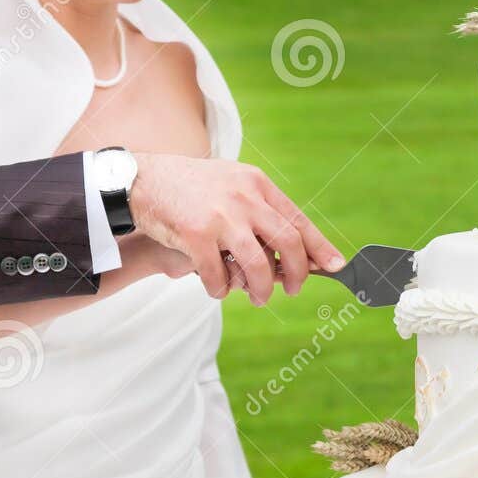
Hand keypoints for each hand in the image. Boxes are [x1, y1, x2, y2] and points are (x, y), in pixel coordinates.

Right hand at [128, 155, 343, 305]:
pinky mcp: (195, 234)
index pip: (298, 220)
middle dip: (297, 274)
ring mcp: (221, 216)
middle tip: (292, 290)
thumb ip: (259, 211)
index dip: (319, 247)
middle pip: (288, 243)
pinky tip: (217, 289)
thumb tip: (291, 248)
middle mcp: (244, 198)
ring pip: (258, 265)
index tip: (335, 266)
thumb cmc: (190, 189)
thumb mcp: (231, 185)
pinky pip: (219, 275)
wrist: (141, 180)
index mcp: (257, 185)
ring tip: (257, 297)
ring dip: (261, 289)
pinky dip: (220, 289)